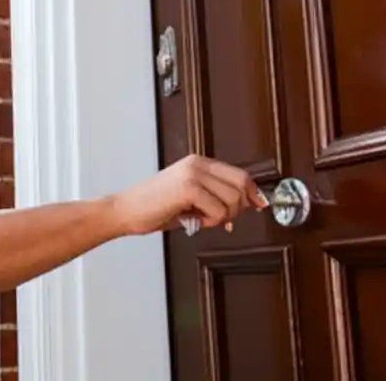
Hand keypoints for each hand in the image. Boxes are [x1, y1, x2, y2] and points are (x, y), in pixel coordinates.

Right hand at [109, 154, 266, 235]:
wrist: (126, 211)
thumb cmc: (154, 208)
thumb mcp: (190, 198)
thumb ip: (215, 196)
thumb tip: (247, 205)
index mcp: (198, 162)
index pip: (240, 173)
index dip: (253, 191)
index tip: (259, 204)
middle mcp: (197, 164)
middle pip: (241, 185)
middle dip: (238, 208)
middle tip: (221, 220)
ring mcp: (192, 174)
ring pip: (232, 200)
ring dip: (222, 217)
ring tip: (201, 220)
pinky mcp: (187, 188)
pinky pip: (218, 211)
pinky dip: (211, 222)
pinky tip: (193, 221)